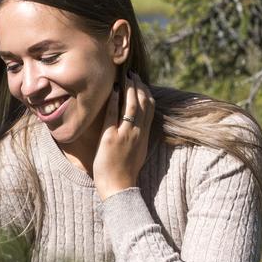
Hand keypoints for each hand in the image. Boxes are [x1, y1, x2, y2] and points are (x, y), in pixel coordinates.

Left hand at [92, 70, 154, 199]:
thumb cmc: (124, 172)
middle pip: (143, 103)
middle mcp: (137, 133)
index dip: (146, 93)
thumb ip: (138, 138)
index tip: (141, 82)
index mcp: (144, 135)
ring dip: (129, 89)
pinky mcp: (111, 138)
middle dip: (138, 86)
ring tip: (125, 77)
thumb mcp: (137, 152)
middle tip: (132, 74)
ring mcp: (125, 135)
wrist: (118, 187)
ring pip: (131, 106)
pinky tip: (112, 90)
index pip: (150, 109)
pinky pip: (114, 115)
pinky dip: (114, 101)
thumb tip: (137, 127)